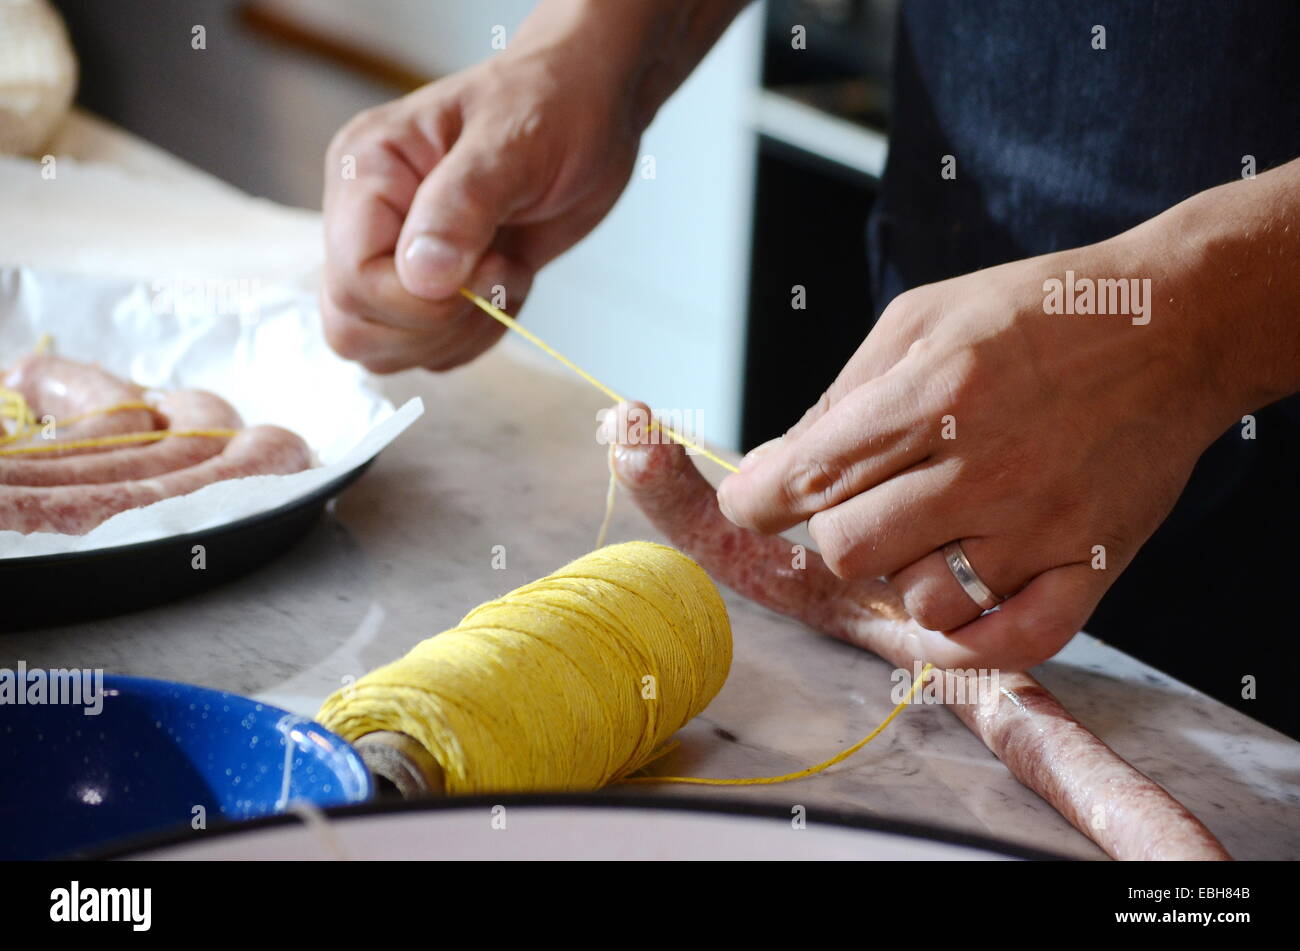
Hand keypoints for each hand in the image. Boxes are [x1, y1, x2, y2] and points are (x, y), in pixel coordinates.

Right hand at [320, 37, 640, 372]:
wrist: (589, 108)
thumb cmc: (553, 103)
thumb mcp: (515, 141)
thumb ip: (464, 205)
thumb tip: (421, 276)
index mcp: (366, 172)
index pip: (352, 278)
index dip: (420, 300)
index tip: (487, 263)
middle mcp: (366, 220)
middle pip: (352, 327)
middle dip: (436, 324)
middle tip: (497, 270)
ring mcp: (394, 258)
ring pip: (387, 349)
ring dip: (461, 331)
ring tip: (507, 267)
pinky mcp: (429, 289)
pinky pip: (431, 352)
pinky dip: (478, 335)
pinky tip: (508, 280)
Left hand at [716, 233, 1235, 670]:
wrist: (1177, 323)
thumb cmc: (1036, 313)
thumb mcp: (922, 320)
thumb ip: (841, 399)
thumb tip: (769, 470)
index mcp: (935, 392)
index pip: (808, 478)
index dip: (758, 502)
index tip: (753, 503)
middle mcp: (987, 466)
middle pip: (849, 551)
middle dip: (834, 532)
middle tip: (862, 505)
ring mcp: (1043, 525)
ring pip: (920, 602)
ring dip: (906, 574)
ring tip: (932, 532)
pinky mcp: (1091, 565)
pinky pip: (1008, 645)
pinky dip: (966, 639)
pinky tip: (957, 601)